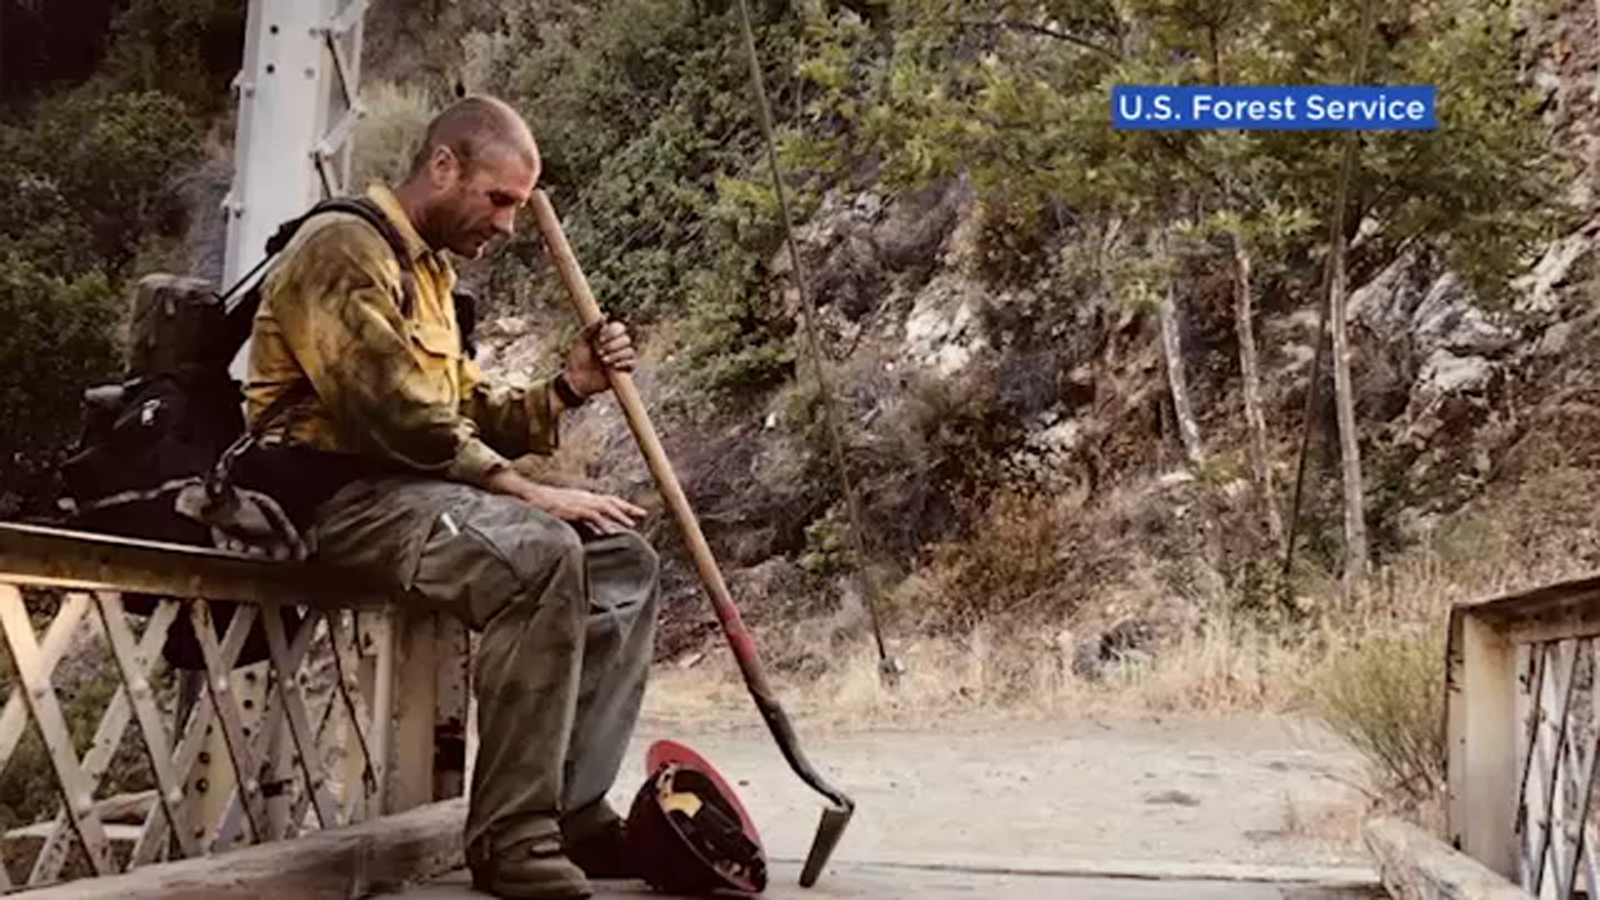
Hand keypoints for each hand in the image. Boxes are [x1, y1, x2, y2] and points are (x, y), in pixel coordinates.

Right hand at [530, 485, 646, 533]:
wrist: (531, 496)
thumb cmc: (547, 505)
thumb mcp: (570, 512)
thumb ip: (585, 521)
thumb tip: (599, 531)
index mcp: (585, 497)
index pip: (609, 500)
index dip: (623, 506)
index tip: (637, 512)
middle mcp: (586, 497)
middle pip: (611, 501)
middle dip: (628, 507)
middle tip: (643, 514)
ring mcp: (580, 502)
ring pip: (605, 506)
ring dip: (619, 515)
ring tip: (631, 524)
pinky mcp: (573, 509)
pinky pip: (591, 515)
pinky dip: (602, 521)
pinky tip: (609, 529)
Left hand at [564, 320, 635, 396]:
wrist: (576, 379)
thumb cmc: (577, 359)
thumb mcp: (581, 340)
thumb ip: (592, 328)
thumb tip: (605, 316)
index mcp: (607, 337)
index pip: (619, 328)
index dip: (612, 332)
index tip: (600, 339)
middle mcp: (616, 346)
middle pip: (626, 339)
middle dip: (613, 345)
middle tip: (599, 352)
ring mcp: (620, 359)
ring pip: (629, 351)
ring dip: (617, 355)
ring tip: (603, 361)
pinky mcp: (623, 371)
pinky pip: (632, 363)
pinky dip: (624, 363)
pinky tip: (613, 366)